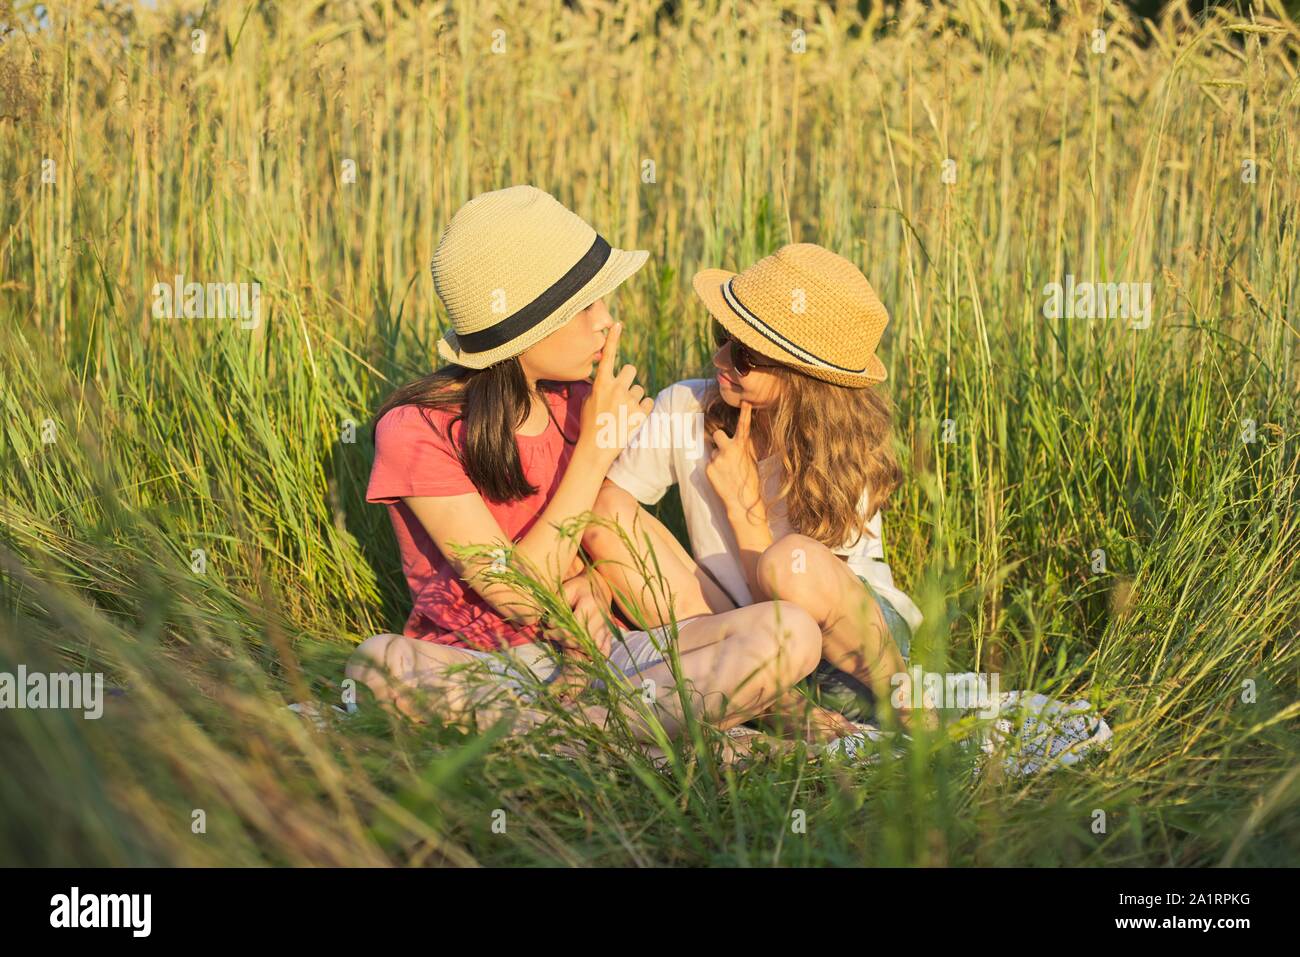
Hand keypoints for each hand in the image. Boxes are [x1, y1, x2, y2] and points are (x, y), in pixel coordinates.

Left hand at [540, 569, 614, 701]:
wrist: (598, 586)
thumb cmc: (578, 588)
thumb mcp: (566, 589)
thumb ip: (557, 603)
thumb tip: (549, 622)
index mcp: (591, 605)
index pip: (571, 628)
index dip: (555, 631)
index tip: (544, 628)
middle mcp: (601, 619)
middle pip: (579, 640)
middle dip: (560, 639)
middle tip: (547, 634)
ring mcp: (607, 629)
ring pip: (589, 648)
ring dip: (572, 648)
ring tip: (559, 640)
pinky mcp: (609, 636)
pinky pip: (602, 652)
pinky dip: (591, 655)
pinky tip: (580, 654)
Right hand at [578, 321, 654, 467]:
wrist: (596, 448)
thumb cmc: (590, 425)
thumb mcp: (588, 401)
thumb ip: (599, 387)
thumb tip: (606, 379)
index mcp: (601, 383)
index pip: (609, 356)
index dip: (613, 338)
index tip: (617, 324)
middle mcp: (616, 388)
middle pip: (630, 370)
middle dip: (628, 380)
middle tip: (621, 396)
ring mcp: (629, 400)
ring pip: (639, 389)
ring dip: (634, 399)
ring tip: (623, 413)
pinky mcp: (640, 413)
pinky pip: (648, 402)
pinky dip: (642, 410)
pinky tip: (632, 419)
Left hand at [705, 401, 763, 519]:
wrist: (742, 501)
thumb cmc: (749, 481)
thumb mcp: (751, 460)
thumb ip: (745, 447)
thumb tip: (742, 438)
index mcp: (742, 447)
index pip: (743, 426)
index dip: (745, 413)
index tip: (745, 402)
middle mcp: (728, 450)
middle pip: (718, 435)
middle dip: (720, 442)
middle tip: (726, 454)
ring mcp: (717, 458)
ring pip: (714, 452)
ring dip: (718, 458)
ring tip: (727, 471)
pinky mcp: (708, 468)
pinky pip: (709, 463)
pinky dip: (714, 469)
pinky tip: (722, 478)